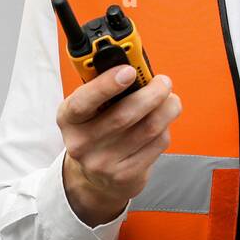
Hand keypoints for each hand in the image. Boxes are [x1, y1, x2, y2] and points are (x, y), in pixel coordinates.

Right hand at [57, 65, 180, 226]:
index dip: (106, 85)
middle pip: (124, 115)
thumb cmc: (97, 129)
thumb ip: (107, 85)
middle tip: (163, 82)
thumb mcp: (90, 107)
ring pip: (148, 128)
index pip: (83, 102)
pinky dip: (166, 128)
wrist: (95, 176)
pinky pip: (157, 144)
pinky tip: (162, 123)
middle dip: (152, 93)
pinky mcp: (126, 176)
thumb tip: (136, 62)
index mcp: (69, 118)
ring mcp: (103, 163)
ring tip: (170, 99)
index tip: (129, 71)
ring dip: (167, 108)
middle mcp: (81, 143)